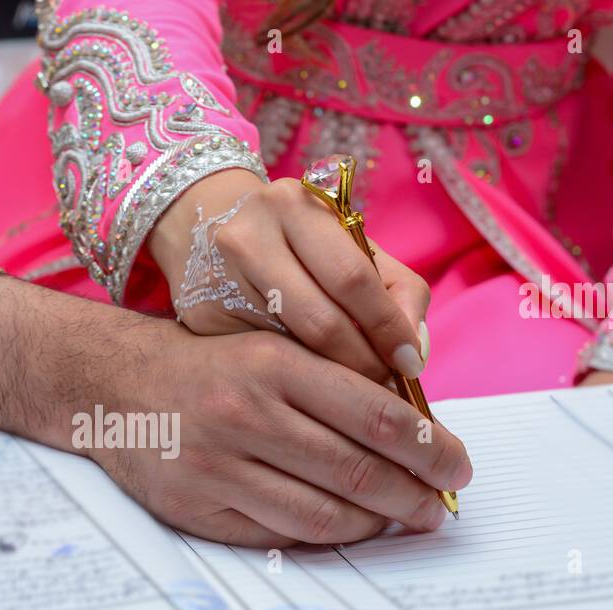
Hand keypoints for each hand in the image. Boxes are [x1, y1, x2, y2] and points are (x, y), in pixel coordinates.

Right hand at [0, 276, 470, 546]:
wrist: (113, 386)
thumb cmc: (208, 367)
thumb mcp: (270, 348)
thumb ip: (335, 383)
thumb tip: (416, 433)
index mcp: (274, 364)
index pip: (377, 417)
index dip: (431, 449)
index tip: (458, 465)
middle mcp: (245, 414)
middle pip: (358, 471)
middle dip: (415, 495)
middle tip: (441, 506)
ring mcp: (218, 467)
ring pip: (323, 515)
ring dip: (375, 525)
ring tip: (401, 520)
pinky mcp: (196, 508)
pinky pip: (279, 536)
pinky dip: (323, 537)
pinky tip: (346, 527)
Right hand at [147, 169, 430, 384]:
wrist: (203, 230)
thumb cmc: (296, 244)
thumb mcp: (350, 248)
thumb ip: (395, 291)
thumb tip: (413, 352)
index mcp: (294, 206)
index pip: (353, 278)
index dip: (387, 327)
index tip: (409, 364)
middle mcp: (249, 236)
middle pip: (321, 321)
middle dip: (362, 363)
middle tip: (384, 390)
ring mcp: (217, 278)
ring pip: (290, 351)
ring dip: (332, 382)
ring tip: (356, 400)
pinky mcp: (199, 316)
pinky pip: (259, 364)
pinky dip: (295, 385)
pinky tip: (314, 396)